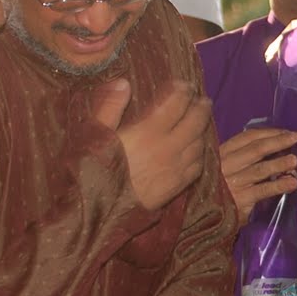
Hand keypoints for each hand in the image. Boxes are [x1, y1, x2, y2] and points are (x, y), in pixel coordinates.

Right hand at [93, 78, 211, 209]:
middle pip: (194, 122)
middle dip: (201, 108)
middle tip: (203, 100)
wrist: (98, 212)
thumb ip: (110, 107)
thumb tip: (123, 83)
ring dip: (203, 129)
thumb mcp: (95, 135)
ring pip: (199, 144)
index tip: (185, 84)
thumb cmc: (92, 171)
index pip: (175, 104)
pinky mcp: (176, 187)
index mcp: (148, 131)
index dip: (183, 91)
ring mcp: (175, 169)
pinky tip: (197, 150)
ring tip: (202, 121)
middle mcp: (168, 148)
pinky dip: (200, 154)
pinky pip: (197, 167)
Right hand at [220, 127, 296, 226]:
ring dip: (279, 163)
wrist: (204, 217)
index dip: (268, 133)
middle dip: (277, 142)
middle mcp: (225, 164)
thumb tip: (278, 148)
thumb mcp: (228, 168)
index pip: (247, 137)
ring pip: (259, 169)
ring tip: (295, 160)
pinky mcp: (239, 199)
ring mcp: (232, 182)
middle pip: (255, 149)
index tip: (286, 131)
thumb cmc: (220, 188)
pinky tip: (293, 183)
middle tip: (296, 137)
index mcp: (222, 153)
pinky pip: (262, 190)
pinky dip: (279, 185)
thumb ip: (246, 157)